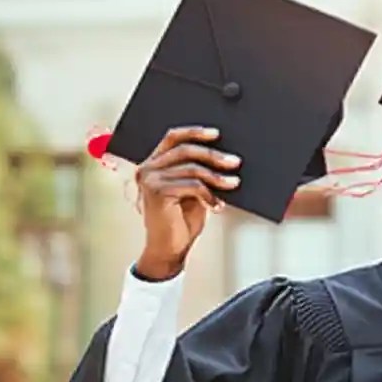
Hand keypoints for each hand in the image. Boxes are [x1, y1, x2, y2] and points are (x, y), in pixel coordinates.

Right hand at [131, 126, 240, 279]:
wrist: (170, 249)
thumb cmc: (181, 221)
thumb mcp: (192, 191)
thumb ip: (198, 172)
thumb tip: (223, 157)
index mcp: (153, 163)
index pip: (173, 138)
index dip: (195, 132)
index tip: (217, 134)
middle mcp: (147, 168)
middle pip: (185, 150)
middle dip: (213, 155)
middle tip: (234, 161)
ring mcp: (150, 180)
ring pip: (192, 168)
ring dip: (217, 176)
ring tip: (233, 183)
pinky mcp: (157, 192)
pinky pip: (192, 185)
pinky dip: (209, 194)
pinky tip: (217, 204)